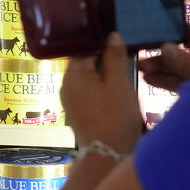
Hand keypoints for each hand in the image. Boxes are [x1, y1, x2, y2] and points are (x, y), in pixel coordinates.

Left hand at [62, 34, 145, 153]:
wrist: (107, 154)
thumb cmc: (115, 115)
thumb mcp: (119, 82)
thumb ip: (114, 56)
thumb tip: (111, 35)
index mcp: (73, 72)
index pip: (85, 46)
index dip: (102, 42)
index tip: (119, 41)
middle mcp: (65, 84)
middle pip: (84, 63)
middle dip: (103, 59)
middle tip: (124, 56)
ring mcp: (68, 100)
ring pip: (86, 78)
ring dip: (102, 75)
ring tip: (122, 74)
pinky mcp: (75, 113)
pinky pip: (86, 93)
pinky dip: (98, 89)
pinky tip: (113, 92)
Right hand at [141, 0, 189, 93]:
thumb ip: (185, 62)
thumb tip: (163, 48)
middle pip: (186, 37)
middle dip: (162, 37)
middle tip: (140, 34)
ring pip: (180, 60)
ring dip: (160, 62)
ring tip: (138, 63)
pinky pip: (181, 80)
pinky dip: (165, 79)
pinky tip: (148, 79)